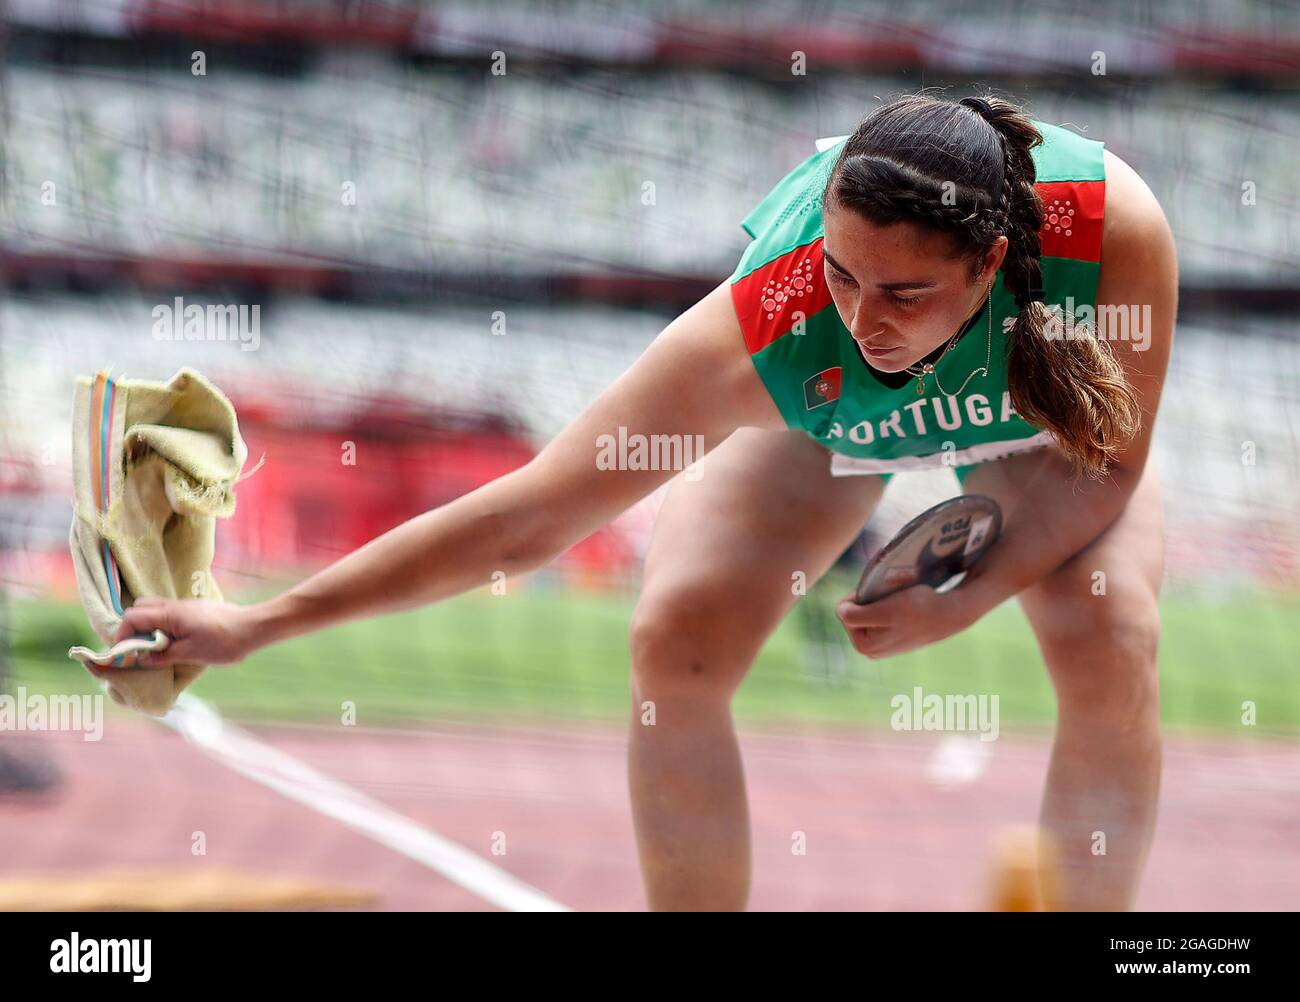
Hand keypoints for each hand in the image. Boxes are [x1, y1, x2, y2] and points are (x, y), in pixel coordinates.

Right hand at [107, 597, 255, 668]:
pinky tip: (172, 642)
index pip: (132, 617)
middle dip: (132, 628)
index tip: (124, 654)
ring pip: (154, 609)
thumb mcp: (190, 654)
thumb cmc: (224, 642)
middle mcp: (174, 605)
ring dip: (148, 627)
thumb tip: (141, 658)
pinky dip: (162, 625)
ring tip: (155, 648)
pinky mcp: (195, 610)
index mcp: (169, 614)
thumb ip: (162, 655)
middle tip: (138, 650)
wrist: (254, 628)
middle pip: (139, 609)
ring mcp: (185, 605)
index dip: (122, 635)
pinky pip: (169, 613)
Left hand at [835, 583, 982, 658]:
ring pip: (868, 612)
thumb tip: (840, 612)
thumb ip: (855, 615)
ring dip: (878, 602)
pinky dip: (888, 606)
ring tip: (897, 601)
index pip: (845, 611)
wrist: (951, 612)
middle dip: (867, 601)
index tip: (880, 596)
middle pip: (855, 613)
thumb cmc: (919, 609)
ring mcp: (882, 645)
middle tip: (890, 597)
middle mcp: (870, 650)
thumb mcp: (884, 611)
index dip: (859, 598)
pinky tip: (903, 605)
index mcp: (864, 647)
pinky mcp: (894, 637)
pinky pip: (881, 615)